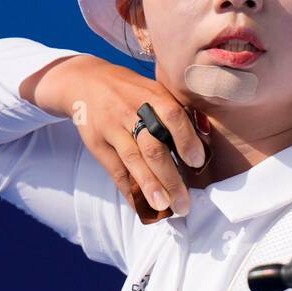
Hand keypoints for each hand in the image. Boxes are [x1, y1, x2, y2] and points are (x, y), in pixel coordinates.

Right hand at [19, 54, 208, 222]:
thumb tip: (205, 141)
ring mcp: (112, 128)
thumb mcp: (155, 91)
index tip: (198, 162)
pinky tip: (142, 206)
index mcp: (152, 95)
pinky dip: (129, 189)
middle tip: (184, 202)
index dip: (186, 139)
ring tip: (164, 207)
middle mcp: (131, 111)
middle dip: (170, 177)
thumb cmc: (133, 92)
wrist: (86, 83)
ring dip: (150, 187)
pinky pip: (115, 170)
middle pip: (153, 146)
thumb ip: (177, 113)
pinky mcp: (97, 144)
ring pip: (133, 161)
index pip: (172, 115)